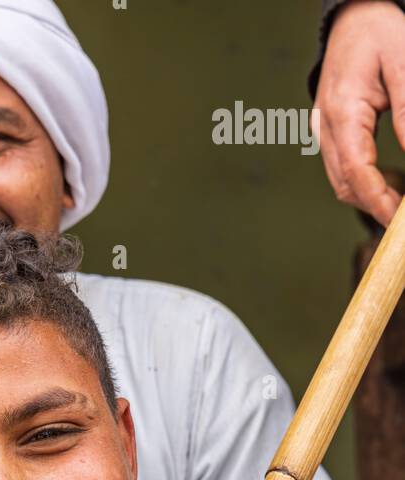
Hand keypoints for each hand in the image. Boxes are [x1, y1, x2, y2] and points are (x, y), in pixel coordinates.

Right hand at [317, 0, 404, 225]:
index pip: (355, 171)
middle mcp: (325, 125)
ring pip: (340, 180)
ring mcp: (322, 129)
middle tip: (404, 214)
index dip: (377, 201)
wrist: (354, 14)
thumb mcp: (403, 62)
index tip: (398, 220)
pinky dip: (363, 180)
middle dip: (374, 204)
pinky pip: (341, 166)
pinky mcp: (327, 130)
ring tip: (400, 199)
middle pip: (344, 184)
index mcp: (341, 110)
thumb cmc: (379, 30)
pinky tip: (387, 179)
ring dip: (369, 195)